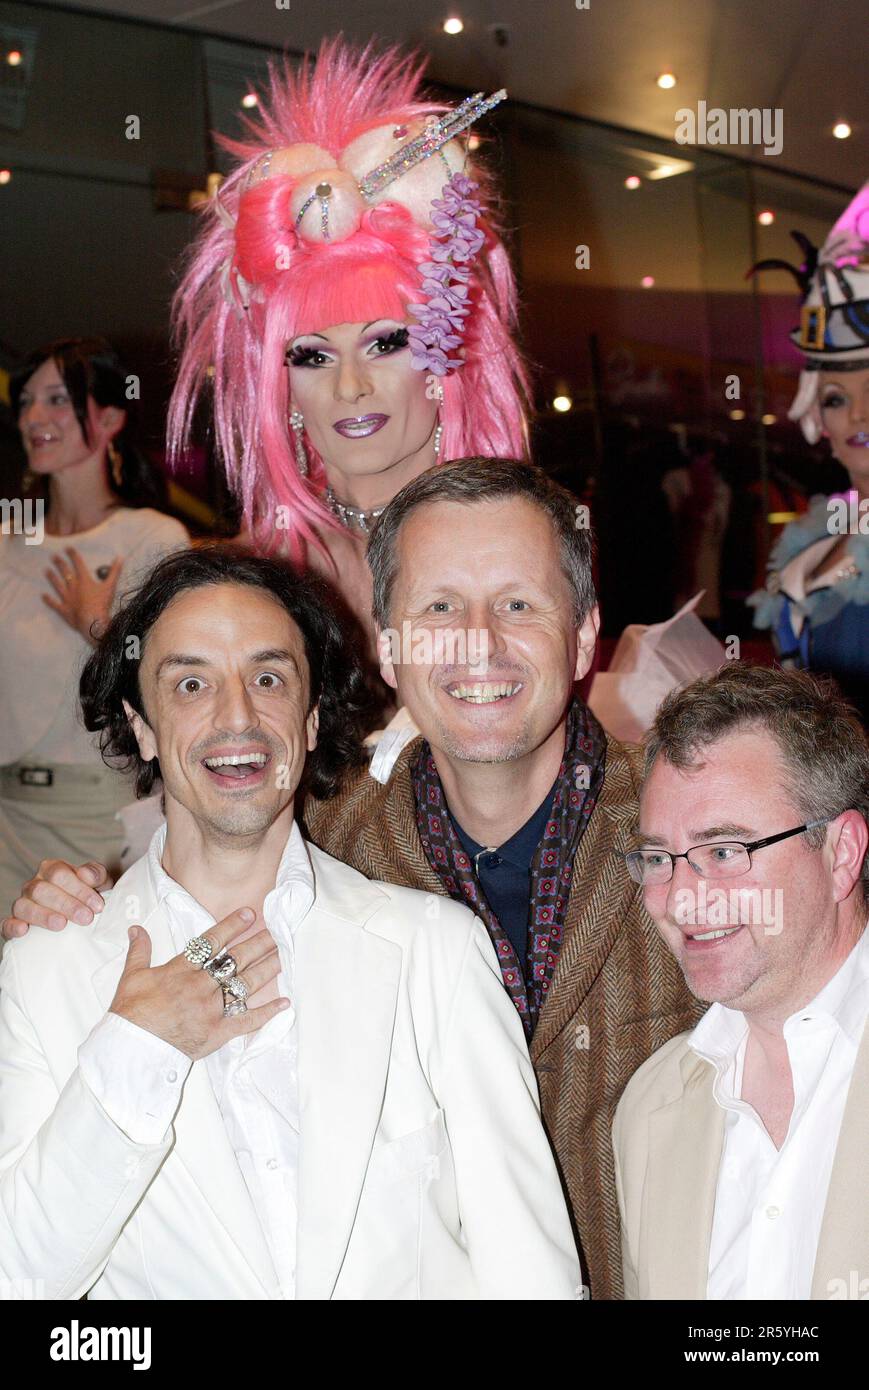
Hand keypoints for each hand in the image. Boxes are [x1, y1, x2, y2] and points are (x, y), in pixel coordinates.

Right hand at [2, 859, 110, 939]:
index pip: (59, 874)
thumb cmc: (89, 896)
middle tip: (86, 918)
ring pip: (23, 906)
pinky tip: (24, 930)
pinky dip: (13, 926)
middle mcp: (34, 884)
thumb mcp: (99, 882)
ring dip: (43, 915)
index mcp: (52, 869)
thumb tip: (87, 875)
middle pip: (41, 889)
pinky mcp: (14, 923)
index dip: (79, 889)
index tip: (98, 906)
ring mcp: (23, 904)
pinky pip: (7, 924)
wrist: (83, 914)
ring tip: (62, 924)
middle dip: (66, 904)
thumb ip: (96, 874)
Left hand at [42, 547, 121, 642]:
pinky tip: (43, 596)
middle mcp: (73, 587)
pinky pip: (54, 604)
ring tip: (46, 570)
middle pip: (65, 573)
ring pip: (58, 586)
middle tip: (53, 557)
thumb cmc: (102, 604)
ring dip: (52, 578)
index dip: (73, 555)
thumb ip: (114, 571)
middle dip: (60, 564)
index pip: (78, 564)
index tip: (67, 548)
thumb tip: (120, 557)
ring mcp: (67, 598)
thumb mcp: (110, 586)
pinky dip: (49, 600)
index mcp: (84, 580)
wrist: (92, 622)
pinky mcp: (64, 610)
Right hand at [109, 909, 288, 1060]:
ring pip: (246, 985)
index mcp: (181, 970)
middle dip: (258, 944)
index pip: (212, 942)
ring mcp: (212, 1009)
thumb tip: (136, 929)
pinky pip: (248, 1020)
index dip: (232, 926)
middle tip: (277, 932)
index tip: (249, 914)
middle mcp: (201, 985)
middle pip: (236, 960)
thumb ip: (139, 951)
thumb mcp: (132, 977)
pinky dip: (267, 1012)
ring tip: (284, 956)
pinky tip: (284, 1003)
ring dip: (267, 970)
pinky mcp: (219, 1032)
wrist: (132, 1048)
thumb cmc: (130, 1013)